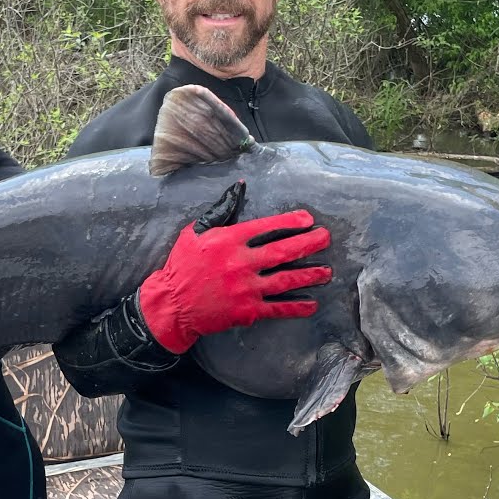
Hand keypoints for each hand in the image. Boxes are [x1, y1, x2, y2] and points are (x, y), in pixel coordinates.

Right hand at [138, 182, 331, 353]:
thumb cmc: (182, 265)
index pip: (266, 227)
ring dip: (309, 275)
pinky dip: (297, 307)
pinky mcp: (247, 311)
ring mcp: (246, 288)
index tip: (307, 219)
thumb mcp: (196, 231)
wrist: (172, 303)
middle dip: (309, 243)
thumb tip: (239, 188)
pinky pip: (278, 308)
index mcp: (229, 240)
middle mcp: (241, 263)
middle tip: (326, 238)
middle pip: (283, 251)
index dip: (290, 221)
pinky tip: (312, 303)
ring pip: (286, 280)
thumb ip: (221, 210)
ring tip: (326, 271)